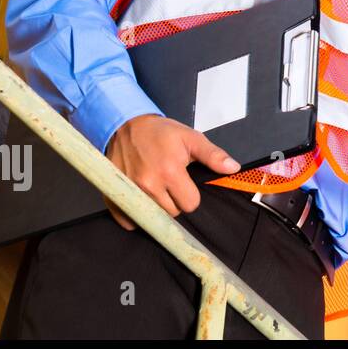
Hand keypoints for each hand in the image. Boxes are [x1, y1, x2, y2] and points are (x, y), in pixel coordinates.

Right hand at [102, 115, 240, 230]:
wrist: (126, 126)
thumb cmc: (160, 133)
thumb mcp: (191, 138)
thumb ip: (213, 155)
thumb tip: (233, 168)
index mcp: (170, 171)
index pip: (190, 203)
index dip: (192, 195)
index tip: (186, 184)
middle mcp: (148, 185)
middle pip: (173, 213)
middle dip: (175, 201)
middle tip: (170, 183)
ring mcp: (130, 193)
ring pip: (153, 217)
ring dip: (158, 207)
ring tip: (157, 188)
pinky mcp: (114, 197)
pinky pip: (129, 222)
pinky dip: (137, 216)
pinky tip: (142, 200)